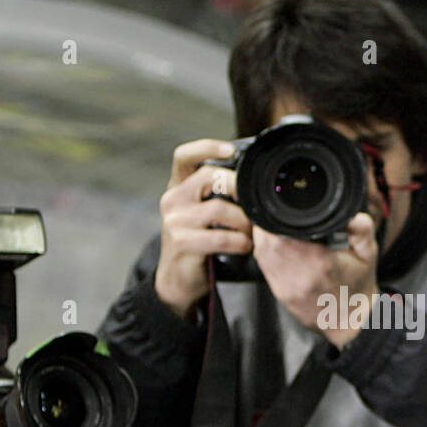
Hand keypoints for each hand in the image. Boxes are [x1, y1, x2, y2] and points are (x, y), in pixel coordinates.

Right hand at [153, 138, 253, 317]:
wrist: (178, 280)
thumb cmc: (197, 242)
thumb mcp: (200, 214)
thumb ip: (216, 195)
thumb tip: (252, 180)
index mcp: (177, 187)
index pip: (184, 156)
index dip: (206, 147)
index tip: (230, 148)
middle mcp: (171, 200)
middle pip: (210, 177)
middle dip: (239, 188)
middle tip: (254, 205)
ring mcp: (174, 222)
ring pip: (220, 209)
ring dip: (244, 222)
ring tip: (251, 233)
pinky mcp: (182, 243)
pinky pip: (221, 237)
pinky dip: (240, 242)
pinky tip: (245, 247)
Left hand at [252, 212, 378, 347]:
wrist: (351, 323)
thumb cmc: (358, 288)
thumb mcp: (368, 255)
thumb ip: (362, 229)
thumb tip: (351, 213)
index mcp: (321, 263)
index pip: (284, 235)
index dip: (278, 218)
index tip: (285, 208)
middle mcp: (300, 276)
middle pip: (268, 242)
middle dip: (269, 224)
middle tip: (278, 213)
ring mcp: (287, 287)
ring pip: (261, 253)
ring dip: (264, 237)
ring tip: (274, 225)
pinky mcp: (280, 294)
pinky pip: (264, 267)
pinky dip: (265, 252)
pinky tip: (273, 245)